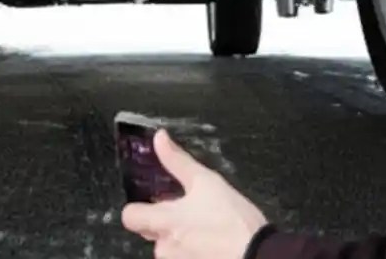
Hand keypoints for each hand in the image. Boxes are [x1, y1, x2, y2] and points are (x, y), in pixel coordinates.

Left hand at [121, 129, 269, 258]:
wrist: (256, 255)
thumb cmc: (233, 220)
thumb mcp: (206, 181)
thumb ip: (177, 161)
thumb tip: (159, 139)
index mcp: (164, 220)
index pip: (129, 216)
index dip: (138, 207)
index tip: (153, 202)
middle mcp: (165, 246)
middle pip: (150, 231)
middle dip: (163, 222)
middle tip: (187, 213)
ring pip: (168, 247)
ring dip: (180, 238)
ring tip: (205, 229)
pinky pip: (183, 257)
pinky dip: (193, 251)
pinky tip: (211, 244)